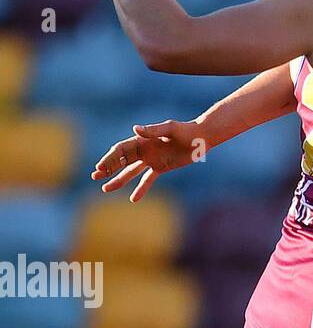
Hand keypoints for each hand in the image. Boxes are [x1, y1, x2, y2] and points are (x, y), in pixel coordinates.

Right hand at [90, 119, 205, 201]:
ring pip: (131, 171)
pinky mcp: (161, 167)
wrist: (201, 137)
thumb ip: (153, 130)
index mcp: (143, 140)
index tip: (100, 168)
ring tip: (105, 189)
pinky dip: (141, 189)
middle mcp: (144, 150)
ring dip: (119, 180)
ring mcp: (152, 159)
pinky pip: (148, 179)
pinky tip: (133, 199)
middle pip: (122, 161)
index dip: (110, 159)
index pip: (121, 150)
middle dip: (108, 169)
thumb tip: (135, 129)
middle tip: (95, 177)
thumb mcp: (170, 128)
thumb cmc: (186, 130)